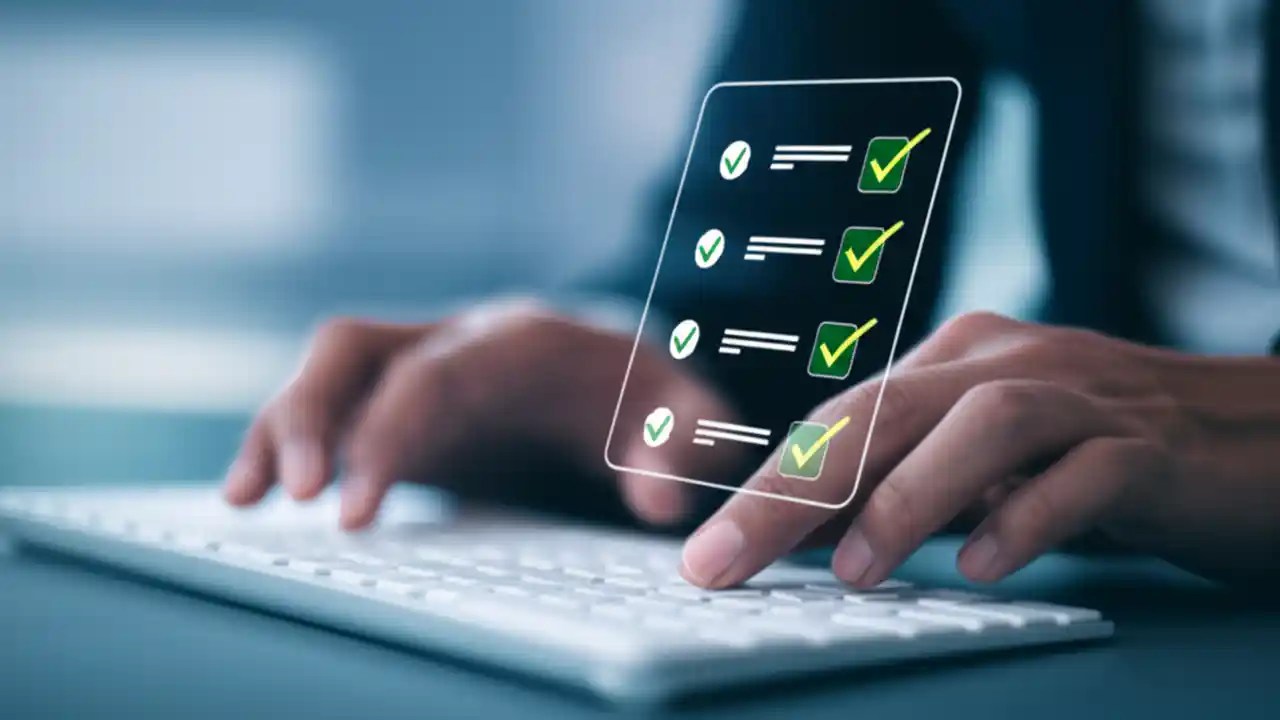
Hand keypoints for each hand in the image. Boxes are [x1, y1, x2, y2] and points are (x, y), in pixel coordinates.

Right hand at [223, 299, 734, 528]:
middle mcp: (454, 343)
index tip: (356, 506)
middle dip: (314, 415)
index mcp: (518, 340)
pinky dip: (288, 447)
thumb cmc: (650, 399)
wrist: (624, 374)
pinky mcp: (399, 407)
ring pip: (327, 375)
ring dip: (282, 430)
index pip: (435, 372)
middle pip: (357, 349)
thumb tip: (656, 497)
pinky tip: (258, 495)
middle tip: (297, 496)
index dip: (388, 431)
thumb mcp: (689, 416)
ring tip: (245, 500)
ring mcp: (418, 370)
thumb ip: (684, 443)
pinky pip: (329, 412)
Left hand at [681, 312, 1279, 588]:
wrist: (1259, 433)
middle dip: (792, 491)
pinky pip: (1086, 473)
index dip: (768, 482)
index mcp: (957, 361)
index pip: (842, 418)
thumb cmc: (1104, 450)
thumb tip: (807, 537)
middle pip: (882, 414)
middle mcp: (1007, 362)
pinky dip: (1031, 517)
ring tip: (851, 571)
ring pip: (979, 426)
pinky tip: (987, 568)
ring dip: (906, 499)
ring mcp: (1083, 396)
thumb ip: (911, 488)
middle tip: (724, 560)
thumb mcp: (991, 468)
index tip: (708, 546)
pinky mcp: (1154, 445)